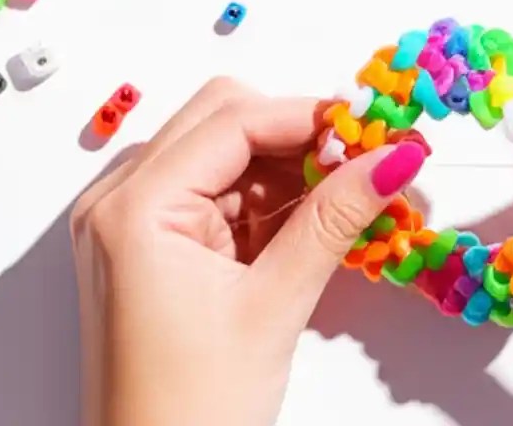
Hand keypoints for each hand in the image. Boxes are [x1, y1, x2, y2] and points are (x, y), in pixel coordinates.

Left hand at [71, 78, 425, 425]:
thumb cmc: (187, 412)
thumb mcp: (274, 306)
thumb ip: (334, 220)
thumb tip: (390, 160)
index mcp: (134, 211)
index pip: (233, 121)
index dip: (311, 117)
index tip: (375, 131)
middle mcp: (122, 205)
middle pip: (224, 122)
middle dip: (301, 136)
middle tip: (367, 163)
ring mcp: (135, 225)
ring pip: (227, 156)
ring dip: (291, 169)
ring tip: (353, 200)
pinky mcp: (156, 249)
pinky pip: (221, 196)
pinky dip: (272, 201)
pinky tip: (317, 223)